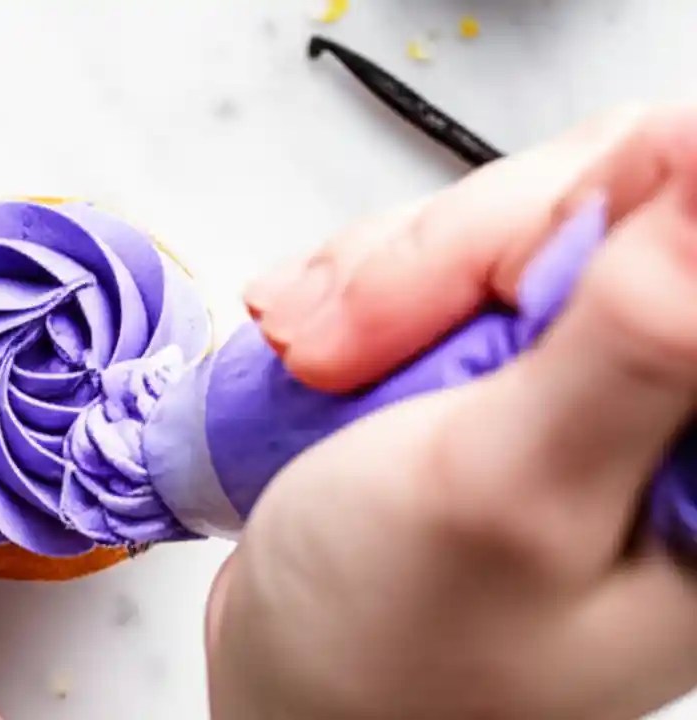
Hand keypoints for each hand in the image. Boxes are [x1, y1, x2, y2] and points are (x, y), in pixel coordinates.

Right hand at [208, 107, 696, 718]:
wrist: (304, 699)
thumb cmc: (391, 651)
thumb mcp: (504, 491)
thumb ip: (632, 336)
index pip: (683, 220)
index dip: (560, 219)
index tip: (457, 289)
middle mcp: (669, 403)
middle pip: (589, 204)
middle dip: (436, 260)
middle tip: (343, 346)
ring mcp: (590, 382)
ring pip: (503, 227)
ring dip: (379, 281)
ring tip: (315, 362)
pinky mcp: (516, 371)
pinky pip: (448, 268)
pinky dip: (365, 294)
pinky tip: (319, 352)